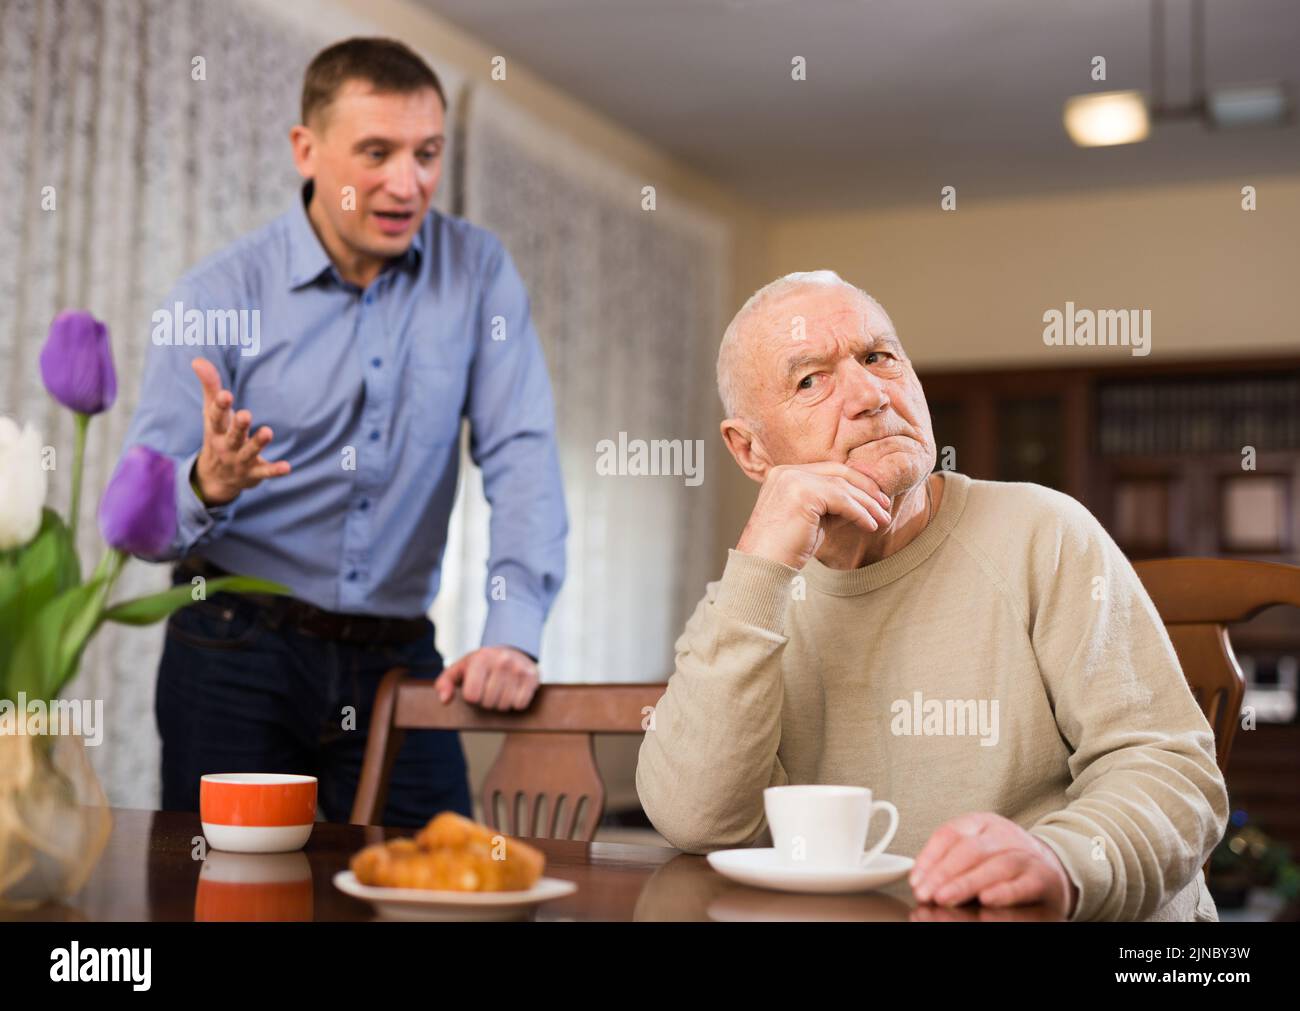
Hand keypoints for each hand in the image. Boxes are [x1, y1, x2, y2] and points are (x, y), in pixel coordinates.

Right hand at [191, 357, 290, 505]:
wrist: (216, 478)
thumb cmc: (217, 435)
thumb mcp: (212, 413)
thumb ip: (210, 386)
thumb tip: (198, 360)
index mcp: (215, 430)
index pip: (216, 417)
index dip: (220, 406)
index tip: (225, 394)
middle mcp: (227, 446)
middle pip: (232, 435)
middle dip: (239, 426)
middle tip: (246, 414)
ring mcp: (241, 460)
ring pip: (249, 452)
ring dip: (258, 443)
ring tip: (268, 432)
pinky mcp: (255, 472)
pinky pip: (265, 471)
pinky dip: (275, 470)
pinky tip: (287, 467)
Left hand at [434, 645, 539, 710]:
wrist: (511, 650)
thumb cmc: (482, 664)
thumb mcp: (459, 669)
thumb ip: (445, 683)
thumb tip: (445, 700)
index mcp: (481, 658)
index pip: (472, 696)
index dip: (472, 698)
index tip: (475, 689)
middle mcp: (501, 661)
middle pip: (489, 703)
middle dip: (486, 701)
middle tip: (489, 689)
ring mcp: (519, 669)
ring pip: (505, 705)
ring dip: (501, 703)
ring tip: (501, 690)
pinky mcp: (532, 677)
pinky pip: (521, 705)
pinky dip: (516, 703)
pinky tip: (513, 692)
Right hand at [735, 462, 892, 568]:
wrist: (762, 566)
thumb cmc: (784, 549)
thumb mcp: (811, 520)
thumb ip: (831, 506)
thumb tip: (861, 502)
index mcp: (784, 474)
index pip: (828, 470)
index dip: (855, 482)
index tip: (875, 498)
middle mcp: (787, 472)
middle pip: (838, 472)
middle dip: (866, 488)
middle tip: (885, 505)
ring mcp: (793, 480)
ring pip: (843, 486)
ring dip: (868, 504)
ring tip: (883, 519)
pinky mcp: (802, 493)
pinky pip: (842, 500)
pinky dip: (861, 513)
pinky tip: (870, 526)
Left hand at [909, 812, 1078, 917]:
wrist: (1052, 866)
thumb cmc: (1003, 860)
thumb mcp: (976, 850)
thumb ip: (950, 862)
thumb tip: (921, 882)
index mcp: (981, 823)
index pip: (950, 834)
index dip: (929, 857)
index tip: (915, 879)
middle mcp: (1004, 834)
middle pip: (970, 850)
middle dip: (944, 873)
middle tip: (926, 893)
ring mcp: (1025, 854)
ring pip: (995, 865)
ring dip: (967, 883)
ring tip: (945, 897)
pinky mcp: (1043, 877)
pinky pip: (1023, 884)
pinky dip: (1003, 892)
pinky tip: (986, 899)